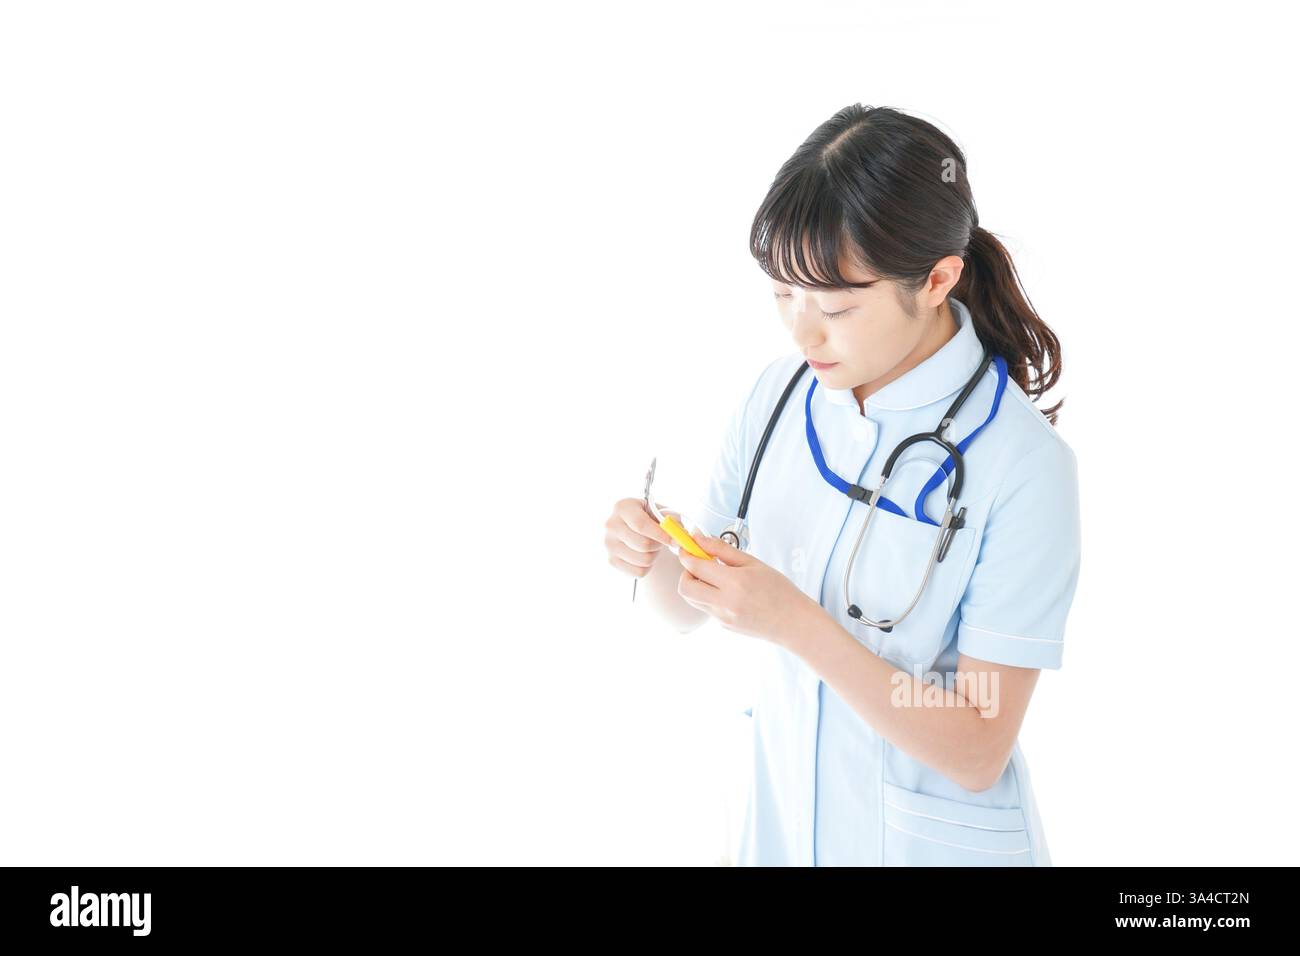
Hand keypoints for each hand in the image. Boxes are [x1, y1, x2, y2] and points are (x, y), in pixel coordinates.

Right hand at [603, 497, 675, 578]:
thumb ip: (672, 520)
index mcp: (623, 507)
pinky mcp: (611, 560)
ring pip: (643, 560)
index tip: (675, 541)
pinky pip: (638, 572)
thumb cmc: (652, 519)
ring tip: (653, 547)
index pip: (641, 525)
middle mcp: (611, 525)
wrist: (637, 530)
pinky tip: (645, 556)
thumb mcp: (662, 512)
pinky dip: (647, 567)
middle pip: (643, 544)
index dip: (660, 535)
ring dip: (654, 556)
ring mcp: (609, 544)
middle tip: (662, 541)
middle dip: (659, 545)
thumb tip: (680, 533)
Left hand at [675, 531, 824, 644]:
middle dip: (685, 573)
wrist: (794, 622)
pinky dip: (710, 597)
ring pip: (692, 599)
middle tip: (699, 565)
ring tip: (716, 578)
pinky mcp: (723, 626)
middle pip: (685, 588)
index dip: (687, 554)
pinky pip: (706, 608)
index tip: (687, 547)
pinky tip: (729, 593)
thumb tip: (699, 538)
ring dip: (696, 585)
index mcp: (734, 583)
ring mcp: (722, 617)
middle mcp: (725, 603)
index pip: (695, 567)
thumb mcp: (753, 563)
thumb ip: (722, 550)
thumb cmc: (779, 590)